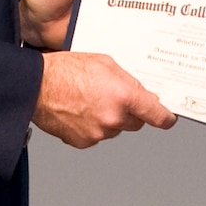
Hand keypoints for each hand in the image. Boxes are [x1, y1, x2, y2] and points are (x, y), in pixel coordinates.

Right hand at [32, 51, 176, 147]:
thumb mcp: (105, 63)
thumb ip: (128, 80)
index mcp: (123, 97)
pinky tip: (81, 110)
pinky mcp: (83, 142)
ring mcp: (98, 133)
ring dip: (110, 118)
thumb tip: (142, 93)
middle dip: (130, 111)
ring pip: (115, 129)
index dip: (165, 117)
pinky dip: (93, 126)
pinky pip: (97, 135)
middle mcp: (113, 118)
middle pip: (136, 122)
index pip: (156, 115)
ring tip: (91, 99)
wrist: (37, 86)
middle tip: (115, 96)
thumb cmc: (66, 70)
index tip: (168, 118)